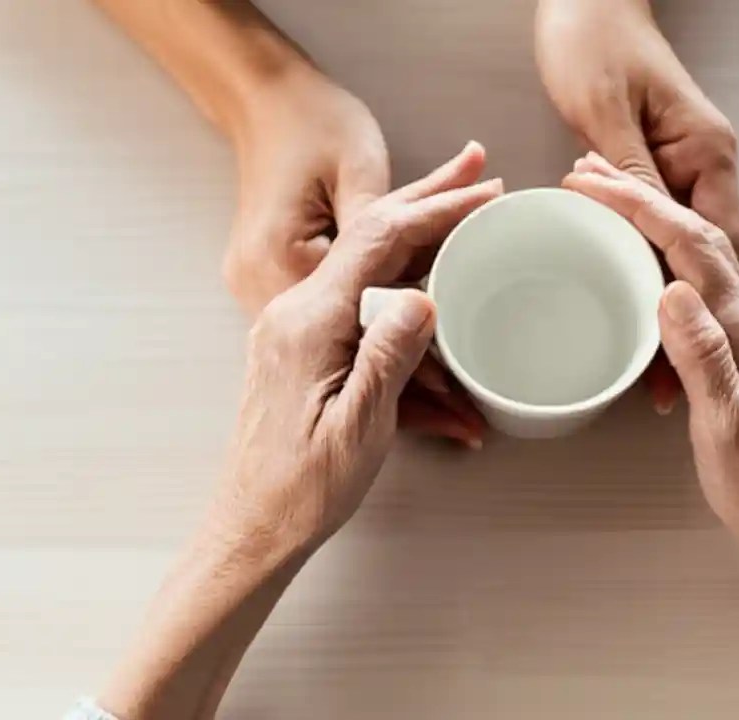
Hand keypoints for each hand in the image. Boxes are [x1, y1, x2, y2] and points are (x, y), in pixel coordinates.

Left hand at [100, 145, 500, 719]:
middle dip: (432, 206)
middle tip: (484, 182)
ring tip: (468, 218)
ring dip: (422, 241)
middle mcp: (297, 312)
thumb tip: (425, 297)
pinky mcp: (304, 346)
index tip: (486, 195)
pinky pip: (360, 298)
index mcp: (310, 322)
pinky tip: (435, 282)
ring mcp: (298, 326)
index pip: (381, 240)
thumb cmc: (303, 489)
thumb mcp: (358, 427)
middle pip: (374, 237)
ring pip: (369, 264)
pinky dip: (402, 284)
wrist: (252, 526)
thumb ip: (389, 356)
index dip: (437, 209)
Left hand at [536, 0, 738, 413]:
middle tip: (660, 380)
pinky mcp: (656, 169)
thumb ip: (628, 176)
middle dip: (685, 318)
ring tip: (645, 362)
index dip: (698, 305)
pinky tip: (624, 299)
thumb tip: (645, 239)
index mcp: (706, 154)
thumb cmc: (593, 40)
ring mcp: (683, 168)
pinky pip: (657, 231)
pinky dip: (645, 266)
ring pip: (683, 251)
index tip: (678, 356)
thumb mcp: (604, 113)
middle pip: (707, 259)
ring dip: (665, 299)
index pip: (716, 245)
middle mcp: (705, 165)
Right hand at [565, 154, 738, 555]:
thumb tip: (670, 289)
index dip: (638, 206)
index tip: (589, 182)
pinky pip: (688, 283)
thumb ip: (702, 357)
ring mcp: (738, 332)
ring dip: (646, 220)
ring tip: (600, 202)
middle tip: (583, 173)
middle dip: (637, 196)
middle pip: (689, 235)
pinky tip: (633, 265)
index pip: (686, 246)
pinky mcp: (730, 351)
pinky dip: (654, 257)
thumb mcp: (728, 426)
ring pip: (690, 254)